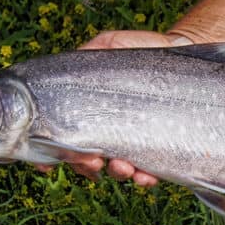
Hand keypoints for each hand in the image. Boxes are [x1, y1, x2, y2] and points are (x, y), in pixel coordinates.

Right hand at [30, 30, 193, 186]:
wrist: (179, 52)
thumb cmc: (139, 48)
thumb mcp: (106, 45)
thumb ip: (84, 56)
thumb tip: (62, 71)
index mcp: (86, 111)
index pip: (60, 137)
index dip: (48, 155)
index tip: (45, 164)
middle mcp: (106, 130)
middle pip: (85, 159)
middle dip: (84, 165)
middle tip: (91, 161)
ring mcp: (131, 141)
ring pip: (116, 169)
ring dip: (116, 173)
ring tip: (122, 167)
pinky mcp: (158, 148)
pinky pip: (149, 172)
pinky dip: (144, 179)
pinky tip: (145, 176)